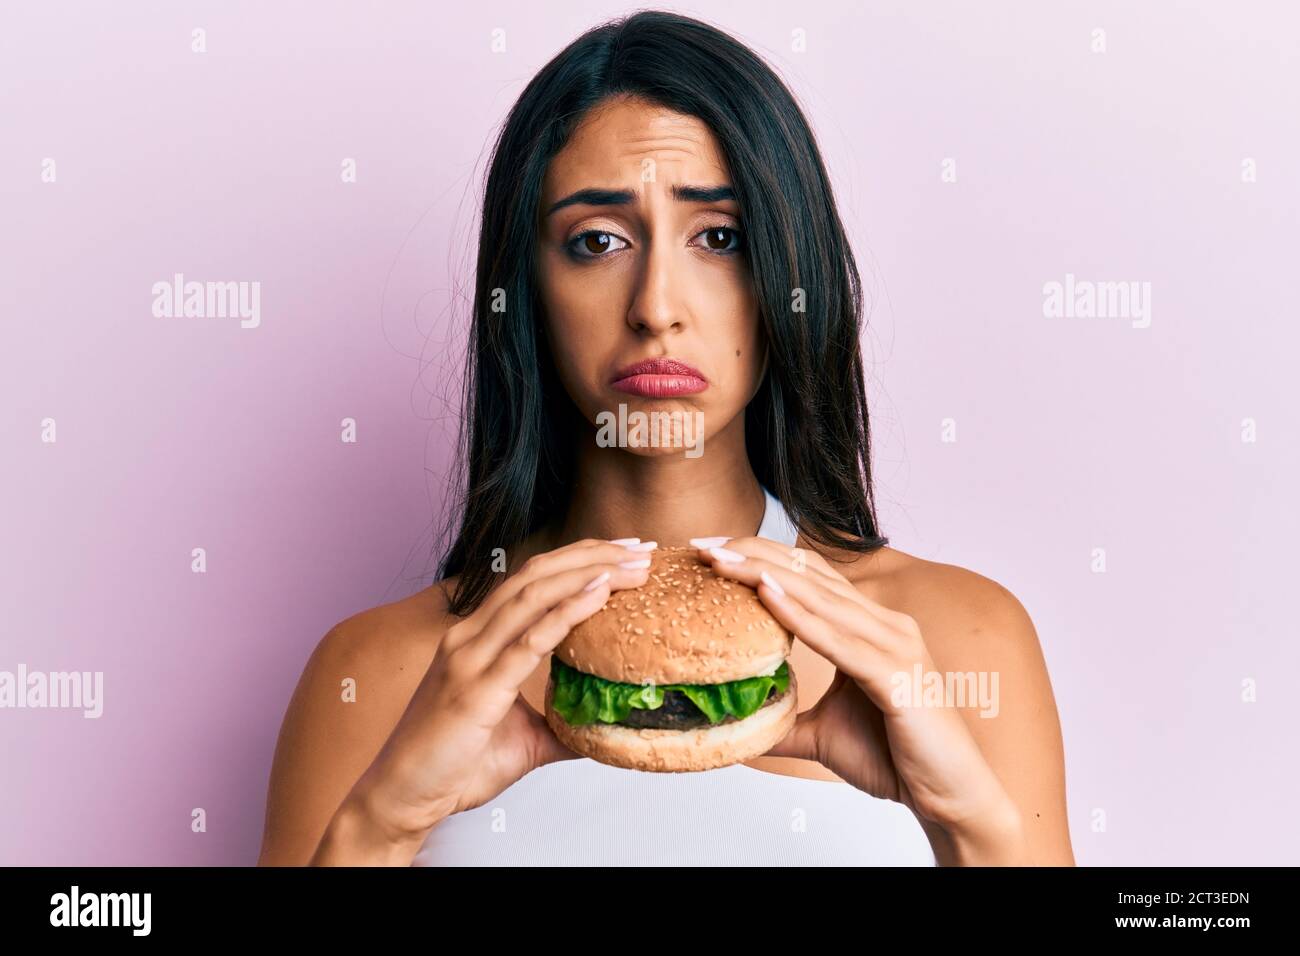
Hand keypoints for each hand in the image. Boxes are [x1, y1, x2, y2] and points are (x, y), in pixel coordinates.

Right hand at [346, 538, 654, 839]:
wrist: (400, 798)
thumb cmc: (453, 767)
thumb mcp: (522, 738)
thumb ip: (561, 722)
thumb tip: (606, 726)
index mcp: (476, 638)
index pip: (532, 580)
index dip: (578, 558)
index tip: (623, 551)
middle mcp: (470, 636)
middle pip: (537, 574)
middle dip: (593, 555)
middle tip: (640, 548)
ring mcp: (469, 657)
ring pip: (534, 595)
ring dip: (589, 574)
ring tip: (632, 566)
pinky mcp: (475, 688)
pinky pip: (528, 641)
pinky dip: (567, 612)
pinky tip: (600, 595)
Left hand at [696, 537, 1020, 840]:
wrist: (951, 798)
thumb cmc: (898, 758)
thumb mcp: (823, 734)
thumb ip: (784, 720)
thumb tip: (739, 725)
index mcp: (870, 628)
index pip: (808, 578)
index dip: (760, 556)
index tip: (712, 549)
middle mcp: (885, 625)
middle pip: (809, 575)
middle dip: (752, 554)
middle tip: (703, 543)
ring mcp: (895, 645)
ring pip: (819, 599)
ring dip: (765, 575)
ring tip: (721, 559)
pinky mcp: (897, 676)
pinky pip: (839, 641)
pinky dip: (800, 616)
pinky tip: (766, 594)